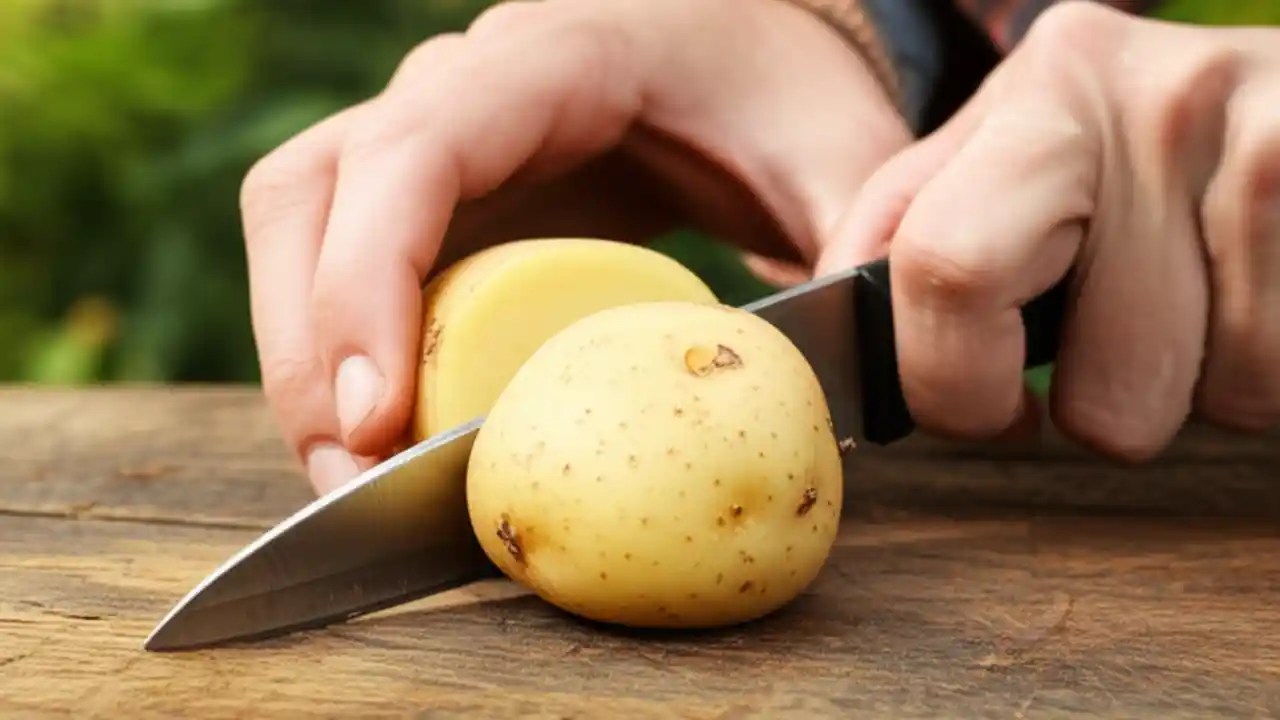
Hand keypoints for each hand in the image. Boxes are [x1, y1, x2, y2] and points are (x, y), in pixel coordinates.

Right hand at [240, 0, 910, 492]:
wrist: (751, 44)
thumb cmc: (788, 92)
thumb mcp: (844, 155)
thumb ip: (860, 246)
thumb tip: (882, 383)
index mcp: (556, 57)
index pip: (413, 151)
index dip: (367, 279)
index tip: (374, 415)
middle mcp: (464, 85)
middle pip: (309, 191)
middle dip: (307, 341)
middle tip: (350, 474)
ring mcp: (435, 136)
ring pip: (299, 223)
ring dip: (302, 353)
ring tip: (351, 474)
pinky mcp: (436, 194)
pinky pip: (342, 259)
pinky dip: (339, 347)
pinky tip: (381, 432)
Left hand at [819, 2, 1279, 458]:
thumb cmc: (1148, 143)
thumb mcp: (1018, 146)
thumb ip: (914, 225)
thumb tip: (830, 335)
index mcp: (1039, 95)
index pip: (941, 271)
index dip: (949, 383)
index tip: (988, 406)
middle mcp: (1148, 106)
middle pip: (1097, 392)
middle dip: (1100, 414)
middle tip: (1122, 351)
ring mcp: (1261, 149)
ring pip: (1203, 404)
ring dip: (1202, 386)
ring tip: (1209, 297)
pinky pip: (1276, 380)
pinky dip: (1269, 370)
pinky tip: (1259, 291)